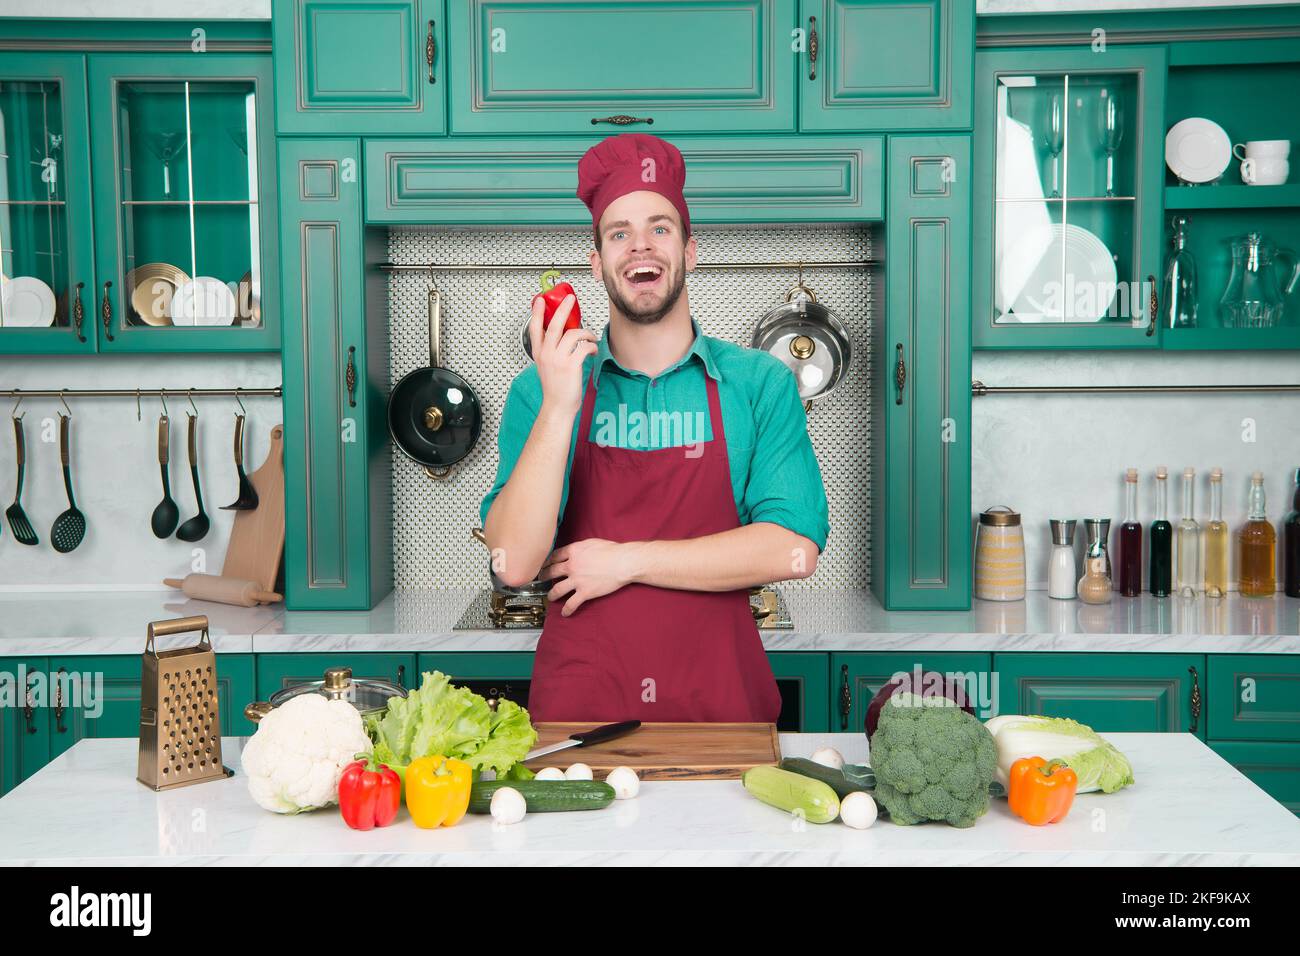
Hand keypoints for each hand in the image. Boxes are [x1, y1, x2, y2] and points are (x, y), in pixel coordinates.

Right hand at [529, 293, 597, 419]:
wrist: (558, 406)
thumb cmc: (555, 388)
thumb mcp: (546, 366)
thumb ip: (551, 350)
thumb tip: (564, 334)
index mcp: (539, 353)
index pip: (535, 328)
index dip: (537, 312)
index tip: (541, 300)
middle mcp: (547, 354)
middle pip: (554, 324)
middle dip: (563, 308)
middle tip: (570, 299)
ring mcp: (558, 359)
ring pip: (573, 334)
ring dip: (585, 332)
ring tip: (590, 337)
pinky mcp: (571, 366)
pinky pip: (583, 347)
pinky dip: (591, 346)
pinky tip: (592, 349)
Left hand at [540, 538, 639, 615]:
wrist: (623, 562)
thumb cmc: (612, 551)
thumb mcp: (592, 542)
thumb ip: (580, 547)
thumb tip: (577, 551)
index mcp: (573, 552)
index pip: (554, 556)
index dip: (547, 561)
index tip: (545, 564)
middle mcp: (572, 566)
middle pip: (551, 572)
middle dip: (544, 576)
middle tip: (541, 578)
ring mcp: (577, 580)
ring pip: (557, 590)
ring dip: (551, 594)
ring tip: (550, 597)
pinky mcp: (585, 592)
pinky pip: (571, 604)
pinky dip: (566, 610)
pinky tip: (564, 613)